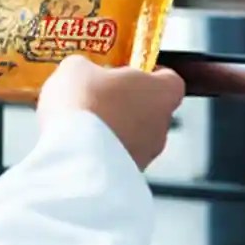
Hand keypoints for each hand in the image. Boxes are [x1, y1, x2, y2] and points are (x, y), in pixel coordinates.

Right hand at [37, 56, 184, 170]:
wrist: (73, 158)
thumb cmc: (85, 106)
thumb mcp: (76, 69)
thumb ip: (86, 67)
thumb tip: (82, 72)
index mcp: (161, 92)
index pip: (170, 80)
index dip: (150, 74)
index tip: (131, 71)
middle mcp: (161, 125)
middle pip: (150, 110)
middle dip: (126, 104)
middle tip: (98, 97)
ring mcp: (146, 155)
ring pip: (133, 137)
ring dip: (112, 130)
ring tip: (81, 125)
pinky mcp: (127, 177)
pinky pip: (116, 159)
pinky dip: (101, 153)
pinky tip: (76, 146)